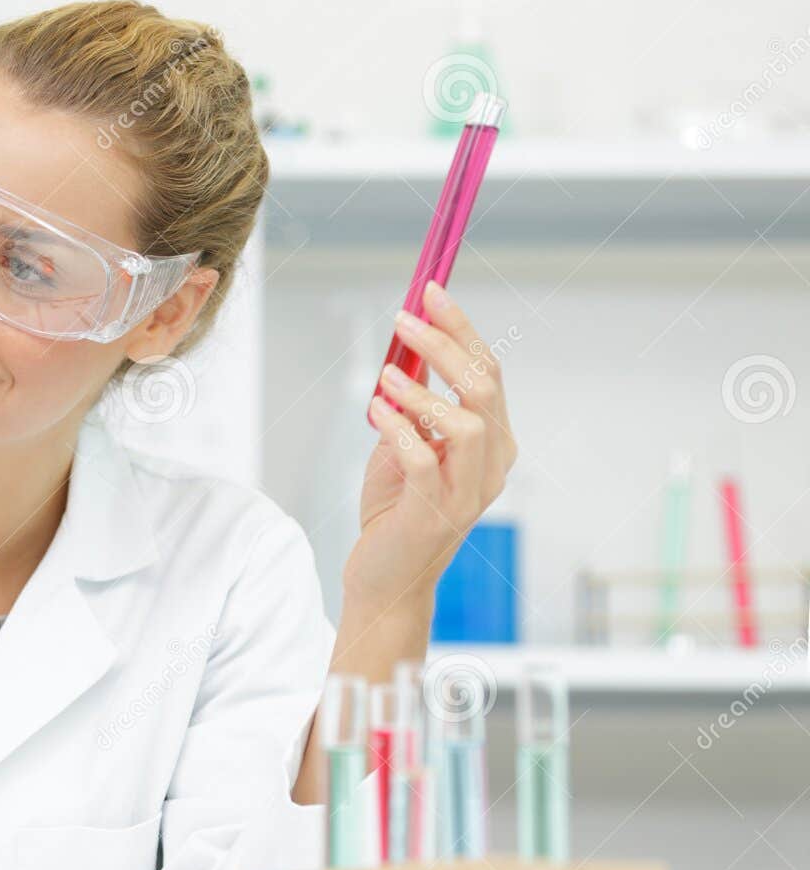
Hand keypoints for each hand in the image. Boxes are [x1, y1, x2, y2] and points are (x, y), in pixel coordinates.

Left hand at [347, 281, 517, 612]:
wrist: (386, 578)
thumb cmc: (396, 510)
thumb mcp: (403, 447)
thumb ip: (410, 406)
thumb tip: (402, 351)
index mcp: (493, 442)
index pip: (488, 370)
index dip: (461, 327)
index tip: (430, 290)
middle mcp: (492, 464)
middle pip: (483, 385)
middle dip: (445, 343)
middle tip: (404, 316)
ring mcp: (469, 492)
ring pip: (467, 422)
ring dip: (424, 390)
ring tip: (386, 374)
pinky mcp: (436, 514)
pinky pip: (426, 459)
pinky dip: (400, 427)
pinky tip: (376, 411)